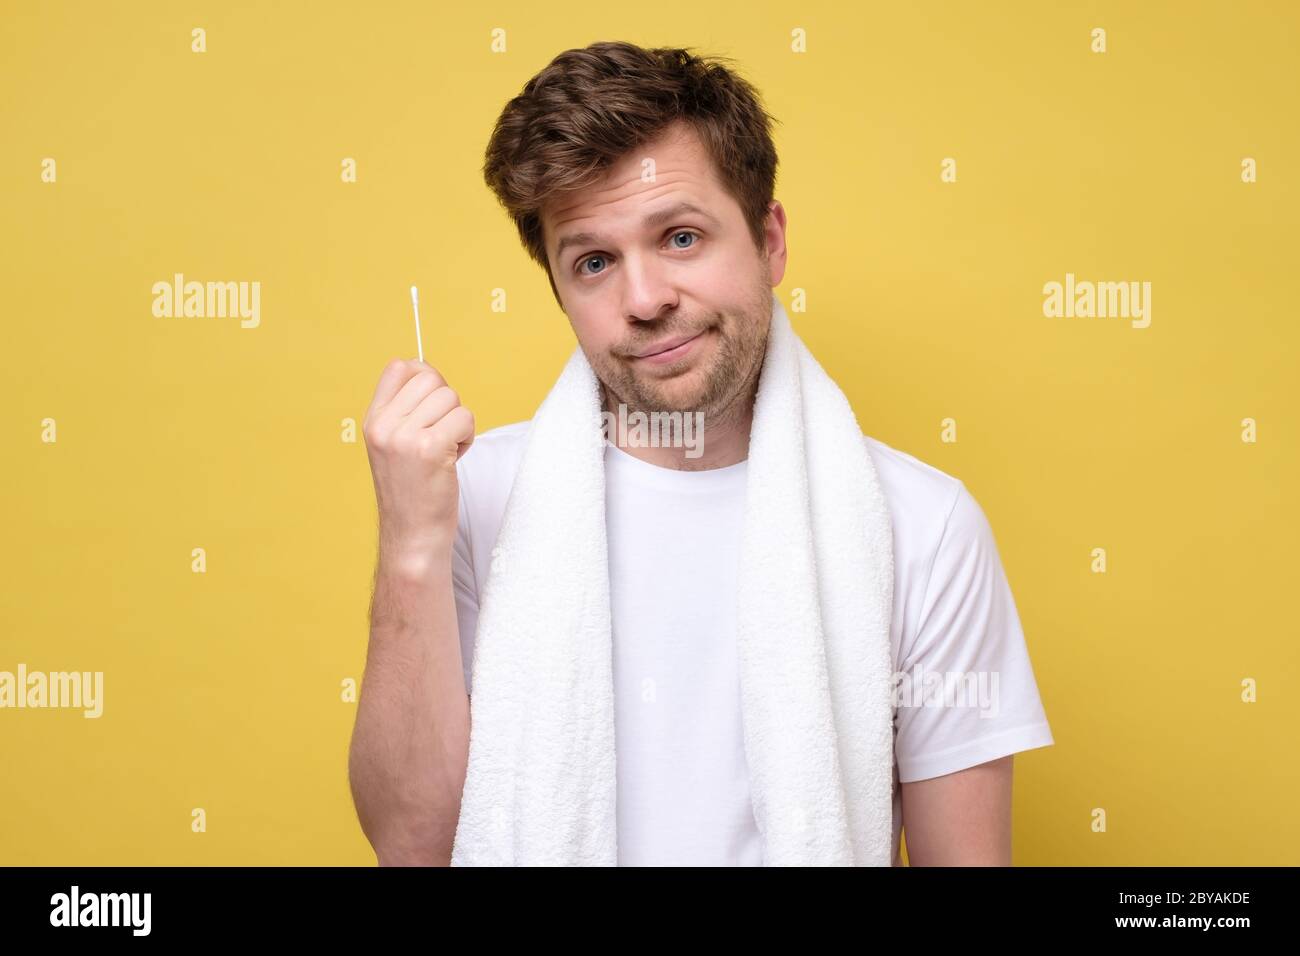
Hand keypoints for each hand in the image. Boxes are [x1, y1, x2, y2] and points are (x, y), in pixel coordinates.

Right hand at [362, 358, 474, 558]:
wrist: (413, 537)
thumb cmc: (413, 492)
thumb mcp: (394, 446)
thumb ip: (405, 410)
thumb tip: (427, 370)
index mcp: (373, 421)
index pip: (399, 367)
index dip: (425, 378)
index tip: (431, 407)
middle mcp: (384, 425)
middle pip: (430, 378)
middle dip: (447, 403)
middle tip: (441, 433)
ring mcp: (404, 436)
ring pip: (451, 397)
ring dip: (458, 422)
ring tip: (445, 450)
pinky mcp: (429, 448)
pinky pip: (464, 418)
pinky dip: (467, 438)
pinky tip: (453, 460)